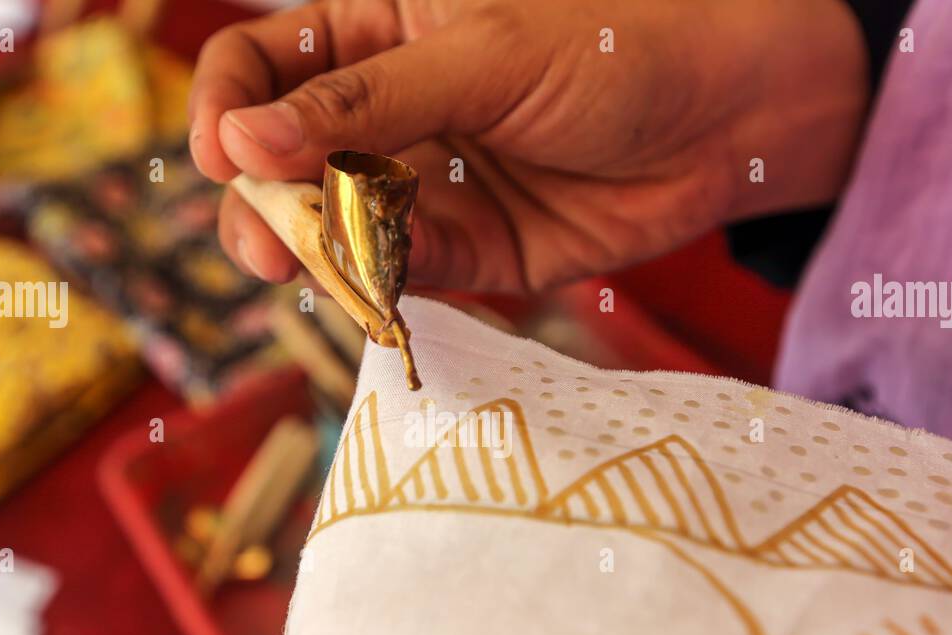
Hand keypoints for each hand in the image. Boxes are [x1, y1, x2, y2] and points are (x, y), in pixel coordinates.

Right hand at [189, 0, 868, 292]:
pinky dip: (380, 284)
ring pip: (338, 225)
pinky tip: (370, 288)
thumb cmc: (613, 42)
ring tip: (303, 265)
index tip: (221, 151)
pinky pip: (405, 271)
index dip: (228, 104)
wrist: (730, 115)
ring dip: (312, 252)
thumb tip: (244, 141)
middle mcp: (393, 109)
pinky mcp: (472, 248)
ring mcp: (429, 182)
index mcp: (381, 29)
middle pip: (286, 158)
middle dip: (261, 198)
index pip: (267, 63)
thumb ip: (365, 102)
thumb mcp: (481, 54)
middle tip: (261, 237)